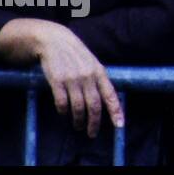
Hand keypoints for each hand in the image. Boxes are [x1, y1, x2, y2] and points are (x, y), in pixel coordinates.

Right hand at [3, 20, 124, 137]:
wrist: (54, 40)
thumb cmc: (75, 53)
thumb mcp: (92, 63)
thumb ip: (98, 79)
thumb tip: (105, 99)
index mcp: (99, 72)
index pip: (110, 95)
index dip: (116, 111)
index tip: (120, 125)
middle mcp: (88, 76)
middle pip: (94, 105)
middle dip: (94, 123)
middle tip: (92, 133)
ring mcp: (72, 79)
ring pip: (78, 106)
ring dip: (78, 120)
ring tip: (78, 126)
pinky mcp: (57, 81)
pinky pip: (61, 102)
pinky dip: (63, 111)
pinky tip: (64, 114)